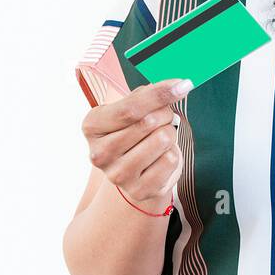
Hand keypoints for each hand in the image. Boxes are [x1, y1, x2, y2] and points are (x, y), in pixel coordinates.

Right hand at [81, 78, 190, 211]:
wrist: (136, 172)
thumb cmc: (134, 132)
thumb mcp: (132, 109)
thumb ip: (147, 95)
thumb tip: (178, 85)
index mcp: (92, 126)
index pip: (129, 108)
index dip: (159, 94)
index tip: (182, 84)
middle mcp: (99, 153)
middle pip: (148, 122)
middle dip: (165, 114)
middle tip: (163, 118)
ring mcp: (117, 175)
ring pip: (162, 139)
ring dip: (169, 134)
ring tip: (159, 139)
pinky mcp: (139, 190)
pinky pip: (170, 160)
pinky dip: (172, 155)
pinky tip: (160, 158)